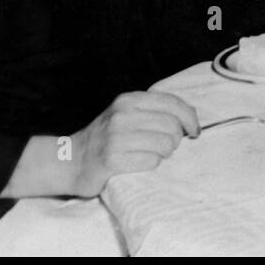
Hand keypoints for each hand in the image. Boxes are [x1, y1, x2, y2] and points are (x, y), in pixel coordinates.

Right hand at [66, 91, 199, 196]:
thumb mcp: (126, 114)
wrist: (70, 160)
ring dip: (164, 153)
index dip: (190, 117)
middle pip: (172, 126)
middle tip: (167, 147)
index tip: (194, 131)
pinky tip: (140, 163)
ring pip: (164, 144)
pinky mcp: (111, 160)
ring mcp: (115, 137)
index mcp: (128, 100)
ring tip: (152, 154)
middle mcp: (122, 115)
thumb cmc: (106, 138)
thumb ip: (154, 110)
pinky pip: (151, 161)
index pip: (172, 103)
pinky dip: (152, 164)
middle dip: (176, 139)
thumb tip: (190, 116)